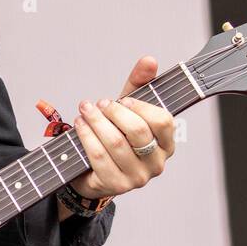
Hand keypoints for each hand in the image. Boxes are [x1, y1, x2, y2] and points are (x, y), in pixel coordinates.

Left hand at [68, 55, 174, 200]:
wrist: (95, 172)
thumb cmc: (117, 137)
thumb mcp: (129, 109)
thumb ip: (139, 84)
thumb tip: (149, 60)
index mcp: (166, 144)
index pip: (163, 121)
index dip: (140, 107)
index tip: (122, 100)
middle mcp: (156, 163)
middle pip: (137, 131)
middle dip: (114, 112)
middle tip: (99, 104)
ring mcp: (138, 177)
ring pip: (116, 143)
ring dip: (96, 122)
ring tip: (85, 111)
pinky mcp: (117, 185)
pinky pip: (99, 157)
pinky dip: (87, 137)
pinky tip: (80, 126)